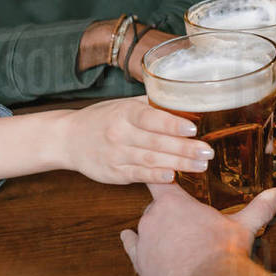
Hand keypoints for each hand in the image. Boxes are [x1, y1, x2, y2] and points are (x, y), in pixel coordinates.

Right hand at [58, 97, 214, 183]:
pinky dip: (156, 176)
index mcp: (124, 112)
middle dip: (185, 148)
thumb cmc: (103, 117)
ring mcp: (115, 155)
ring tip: (201, 165)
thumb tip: (185, 98)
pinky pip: (138, 175)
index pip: (150, 118)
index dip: (172, 125)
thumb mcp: (123, 104)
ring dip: (178, 164)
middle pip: (156, 142)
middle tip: (207, 152)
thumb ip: (151, 103)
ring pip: (150, 160)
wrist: (68, 139)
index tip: (193, 129)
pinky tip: (173, 177)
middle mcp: (119, 133)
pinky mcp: (113, 173)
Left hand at [121, 182, 275, 275]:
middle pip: (155, 206)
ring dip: (154, 229)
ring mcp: (144, 242)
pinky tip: (129, 240)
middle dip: (168, 211)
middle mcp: (153, 218)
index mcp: (174, 203)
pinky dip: (133, 244)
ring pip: (145, 227)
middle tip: (182, 217)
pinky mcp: (141, 264)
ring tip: (166, 232)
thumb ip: (260, 207)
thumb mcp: (244, 227)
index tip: (161, 169)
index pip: (161, 180)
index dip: (161, 174)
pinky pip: (132, 249)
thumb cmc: (223, 255)